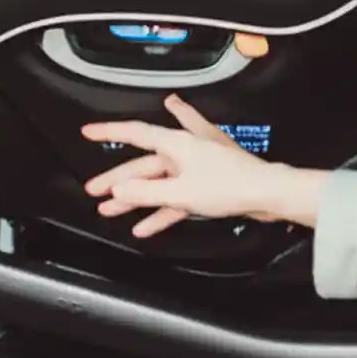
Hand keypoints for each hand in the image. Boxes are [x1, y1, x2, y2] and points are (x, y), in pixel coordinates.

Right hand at [81, 95, 325, 237]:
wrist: (268, 194)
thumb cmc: (232, 184)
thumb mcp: (180, 192)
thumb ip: (146, 191)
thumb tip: (119, 189)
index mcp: (176, 143)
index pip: (134, 133)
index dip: (109, 132)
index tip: (89, 132)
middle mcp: (183, 151)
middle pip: (142, 164)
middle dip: (116, 178)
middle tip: (94, 189)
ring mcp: (194, 169)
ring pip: (156, 183)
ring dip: (134, 198)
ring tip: (110, 210)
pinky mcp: (203, 186)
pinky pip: (173, 199)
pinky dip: (159, 211)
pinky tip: (144, 226)